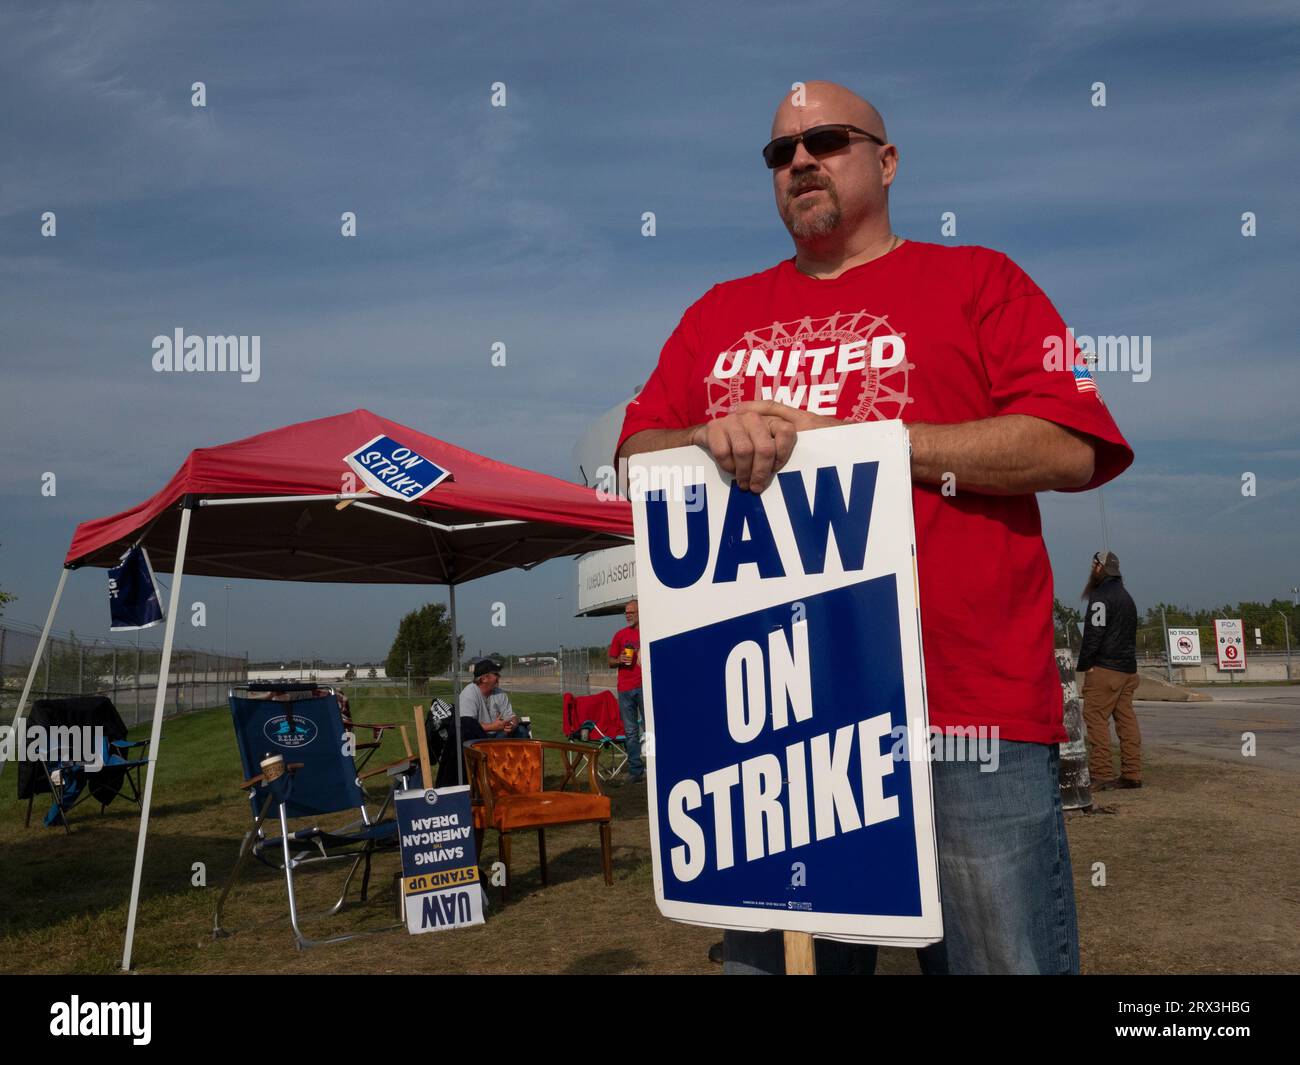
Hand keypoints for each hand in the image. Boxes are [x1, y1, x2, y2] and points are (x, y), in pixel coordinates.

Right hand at [691, 401, 840, 491]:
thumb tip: (821, 448)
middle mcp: (753, 416)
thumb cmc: (746, 445)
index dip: (783, 454)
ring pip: (744, 451)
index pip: (786, 432)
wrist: (707, 436)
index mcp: (771, 418)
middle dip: (761, 472)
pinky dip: (728, 467)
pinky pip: (724, 452)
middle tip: (756, 486)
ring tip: (743, 483)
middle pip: (765, 447)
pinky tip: (730, 470)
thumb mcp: (775, 444)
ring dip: (744, 473)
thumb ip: (790, 445)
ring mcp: (732, 420)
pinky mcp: (713, 427)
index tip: (778, 469)